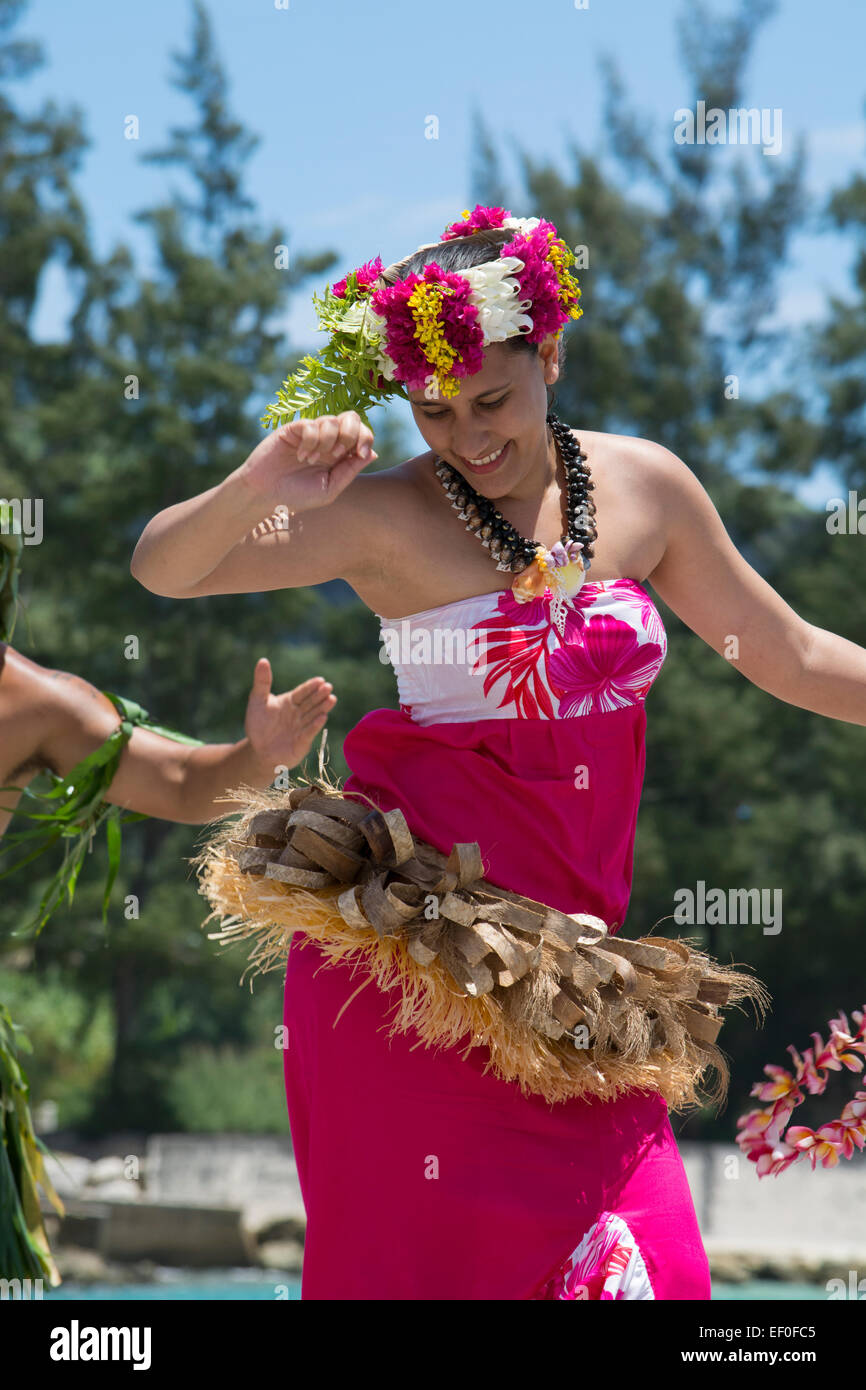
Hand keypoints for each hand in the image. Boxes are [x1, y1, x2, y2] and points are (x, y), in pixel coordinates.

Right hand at [237, 410, 378, 512]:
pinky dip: (310, 442)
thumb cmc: (296, 496)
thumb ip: (350, 470)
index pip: (362, 433)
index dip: (366, 438)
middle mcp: (327, 440)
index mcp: (339, 454)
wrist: (265, 495)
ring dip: (327, 442)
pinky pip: (311, 424)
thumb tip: (373, 453)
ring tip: (312, 461)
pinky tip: (301, 456)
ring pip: (332, 420)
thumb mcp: (329, 488)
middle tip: (336, 455)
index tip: (361, 453)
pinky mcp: (293, 429)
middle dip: (350, 434)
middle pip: (351, 418)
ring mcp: (310, 433)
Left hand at [243, 660, 335, 774]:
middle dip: (320, 695)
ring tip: (332, 699)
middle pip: (311, 702)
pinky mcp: (302, 742)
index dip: (311, 686)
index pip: (302, 692)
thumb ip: (262, 682)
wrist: (258, 750)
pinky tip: (323, 717)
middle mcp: (299, 713)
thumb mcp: (257, 700)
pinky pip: (309, 732)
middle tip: (328, 687)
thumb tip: (263, 660)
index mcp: (290, 701)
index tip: (320, 680)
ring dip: (323, 707)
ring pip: (314, 714)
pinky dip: (315, 725)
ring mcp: (302, 727)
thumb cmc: (258, 724)